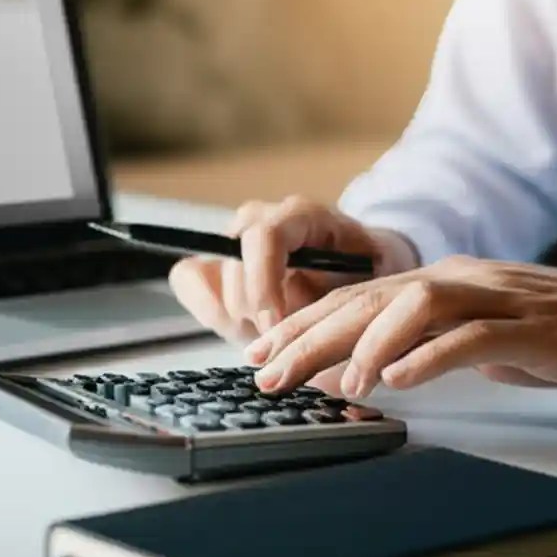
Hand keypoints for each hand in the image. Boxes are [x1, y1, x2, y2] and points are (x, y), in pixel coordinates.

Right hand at [168, 195, 419, 343]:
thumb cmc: (368, 277)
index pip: (262, 237)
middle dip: (252, 313)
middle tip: (281, 341)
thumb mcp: (365, 289)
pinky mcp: (216, 259)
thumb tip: (294, 331)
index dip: (261, 285)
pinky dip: (209, 309)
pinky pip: (189, 280)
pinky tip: (240, 326)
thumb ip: (330, 302)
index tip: (272, 326)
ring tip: (271, 333)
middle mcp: (261, 220)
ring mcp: (234, 239)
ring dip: (235, 317)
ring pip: (208, 278)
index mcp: (301, 216)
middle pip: (232, 266)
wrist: (365, 269)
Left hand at [243, 256, 556, 404]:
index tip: (259, 352)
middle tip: (266, 372)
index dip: (303, 324)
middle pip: (371, 298)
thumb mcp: (479, 338)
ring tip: (335, 383)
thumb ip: (425, 344)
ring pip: (415, 306)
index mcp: (445, 280)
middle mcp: (463, 280)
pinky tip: (400, 379)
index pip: (358, 297)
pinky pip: (474, 336)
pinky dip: (432, 356)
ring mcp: (501, 298)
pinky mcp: (537, 327)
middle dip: (310, 336)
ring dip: (367, 343)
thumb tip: (361, 370)